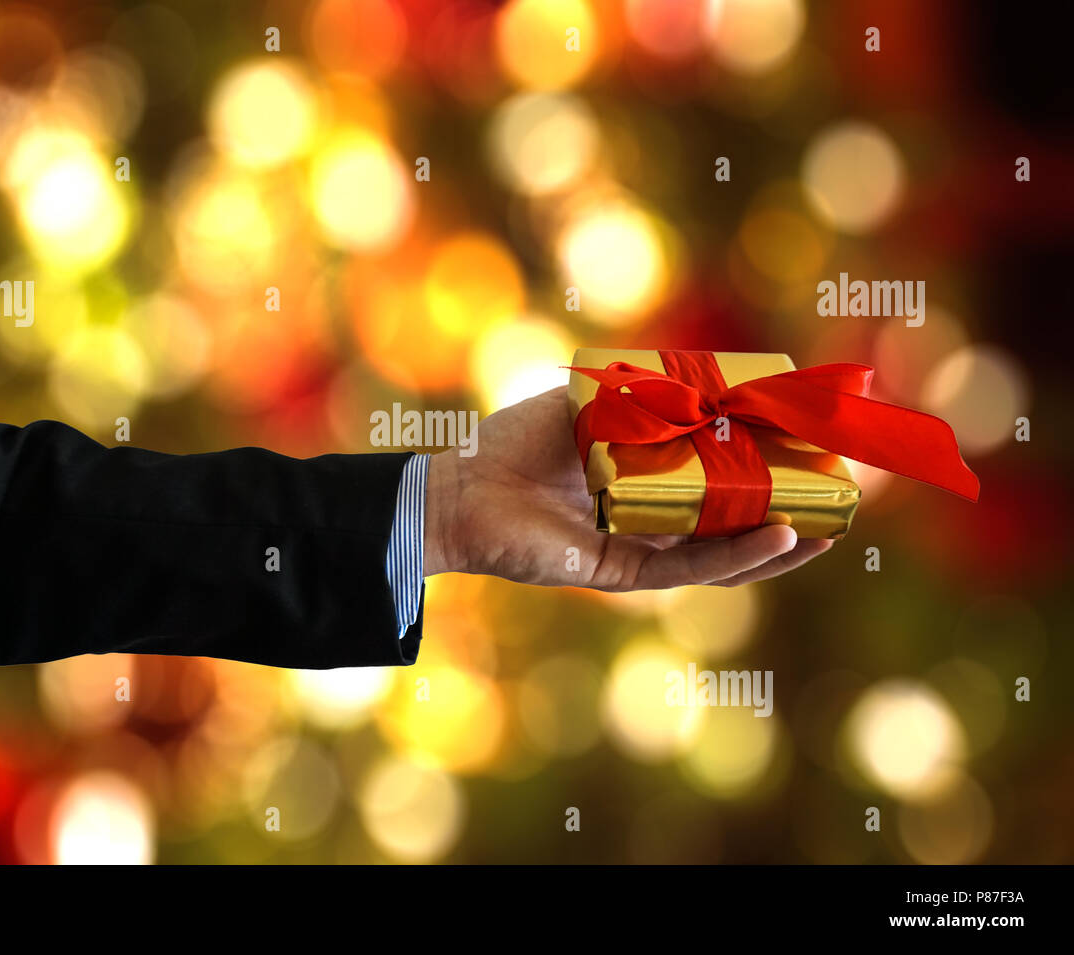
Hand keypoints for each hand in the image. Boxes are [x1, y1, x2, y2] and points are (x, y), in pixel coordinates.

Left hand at [423, 386, 832, 588]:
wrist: (461, 487)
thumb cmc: (516, 440)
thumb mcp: (589, 400)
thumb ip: (643, 390)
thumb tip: (708, 376)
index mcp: (646, 476)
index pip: (720, 475)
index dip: (765, 464)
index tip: (811, 445)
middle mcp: (649, 516)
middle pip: (732, 520)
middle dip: (788, 509)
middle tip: (838, 494)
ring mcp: (639, 548)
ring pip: (721, 555)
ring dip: (778, 543)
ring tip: (828, 528)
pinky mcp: (622, 573)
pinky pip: (689, 568)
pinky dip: (735, 557)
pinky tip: (778, 537)